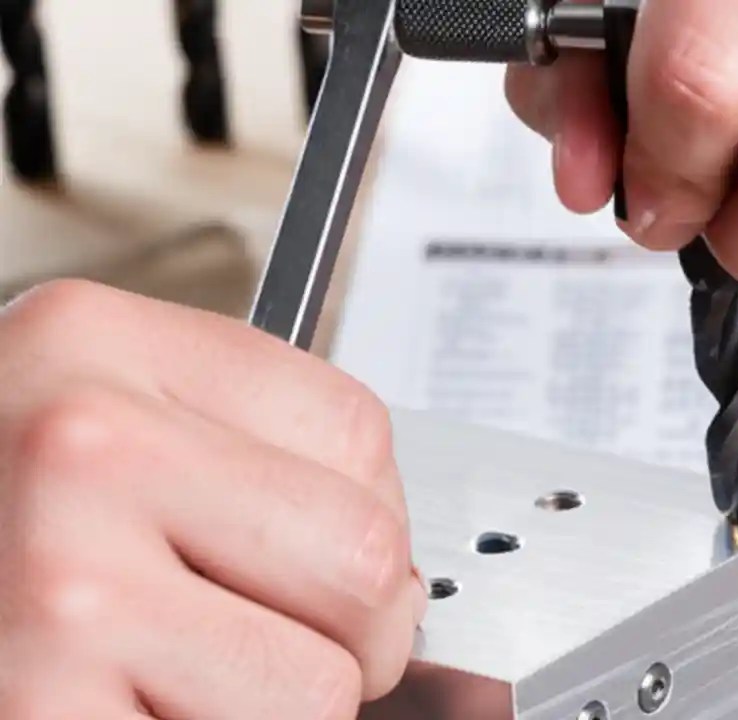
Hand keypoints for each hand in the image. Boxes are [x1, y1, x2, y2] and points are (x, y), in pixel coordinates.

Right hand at [0, 281, 424, 717]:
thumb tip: (394, 573)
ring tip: (170, 673)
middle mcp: (76, 450)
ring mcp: (56, 594)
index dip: (361, 515)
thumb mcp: (96, 418)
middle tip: (254, 628)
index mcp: (98, 343)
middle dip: (341, 627)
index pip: (357, 435)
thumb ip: (246, 452)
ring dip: (270, 703)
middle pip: (362, 563)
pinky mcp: (39, 715)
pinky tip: (123, 705)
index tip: (301, 546)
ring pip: (320, 690)